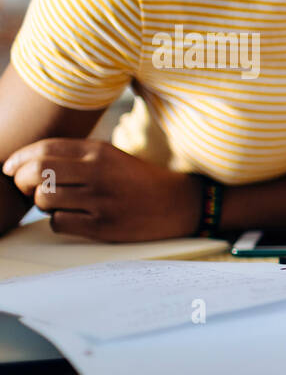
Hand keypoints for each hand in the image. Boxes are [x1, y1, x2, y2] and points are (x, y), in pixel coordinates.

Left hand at [2, 138, 202, 241]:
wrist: (179, 204)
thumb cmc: (140, 181)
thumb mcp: (111, 157)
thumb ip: (75, 156)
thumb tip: (28, 164)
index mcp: (99, 151)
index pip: (43, 148)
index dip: (19, 158)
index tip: (12, 168)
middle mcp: (98, 172)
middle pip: (37, 172)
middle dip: (24, 181)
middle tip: (30, 188)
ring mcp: (101, 200)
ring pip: (44, 198)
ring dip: (41, 203)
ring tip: (56, 203)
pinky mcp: (103, 226)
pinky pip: (59, 222)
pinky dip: (57, 220)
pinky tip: (72, 217)